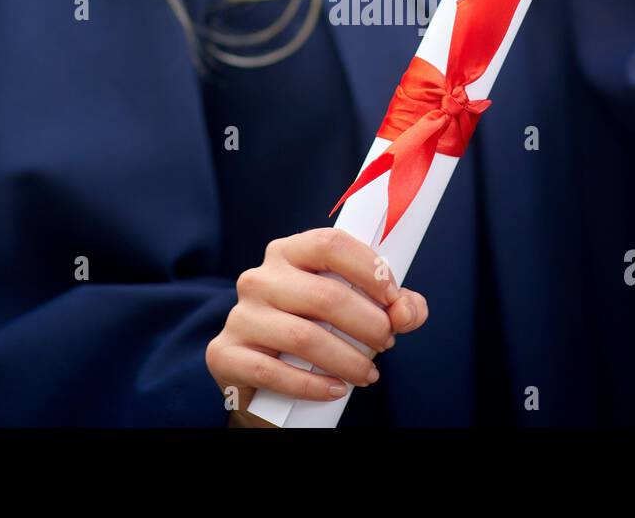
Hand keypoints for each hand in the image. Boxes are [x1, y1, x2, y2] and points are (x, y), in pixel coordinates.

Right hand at [206, 228, 428, 411]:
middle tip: (387, 342)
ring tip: (368, 373)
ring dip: (347, 359)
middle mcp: (259, 278)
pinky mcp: (226, 353)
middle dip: (368, 323)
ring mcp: (240, 315)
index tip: (393, 297)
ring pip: (303, 337)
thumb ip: (393, 305)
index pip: (330, 244)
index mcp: (289, 253)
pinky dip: (312, 385)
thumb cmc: (316, 330)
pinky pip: (273, 371)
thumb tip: (408, 311)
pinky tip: (336, 389)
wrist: (262, 375)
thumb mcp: (356, 310)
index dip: (368, 269)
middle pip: (324, 296)